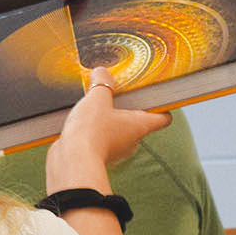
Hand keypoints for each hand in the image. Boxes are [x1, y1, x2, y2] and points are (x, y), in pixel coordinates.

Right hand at [47, 66, 171, 189]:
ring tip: (94, 109)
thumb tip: (102, 72)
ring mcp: (117, 151)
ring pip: (118, 132)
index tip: (155, 98)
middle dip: (127, 110)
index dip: (162, 108)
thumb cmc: (92, 131)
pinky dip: (95, 132)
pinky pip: (102, 140)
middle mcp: (133, 141)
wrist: (72, 162)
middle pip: (138, 123)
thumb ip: (102, 83)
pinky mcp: (100, 157)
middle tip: (115, 96)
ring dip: (109, 121)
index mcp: (141, 125)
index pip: (163, 118)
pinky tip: (82, 124)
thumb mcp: (97, 98)